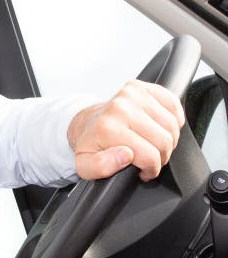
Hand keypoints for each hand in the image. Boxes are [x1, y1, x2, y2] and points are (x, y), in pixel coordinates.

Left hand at [67, 80, 184, 181]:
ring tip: (153, 144)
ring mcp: (131, 95)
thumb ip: (101, 167)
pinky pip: (173, 103)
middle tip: (149, 158)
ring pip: (172, 125)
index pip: (150, 157)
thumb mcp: (85, 166)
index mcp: (107, 128)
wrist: (86, 123)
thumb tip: (126, 155)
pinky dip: (173, 119)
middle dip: (161, 156)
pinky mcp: (141, 87)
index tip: (143, 170)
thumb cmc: (90, 145)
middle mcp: (120, 108)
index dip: (151, 169)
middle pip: (164, 141)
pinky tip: (159, 127)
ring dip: (168, 139)